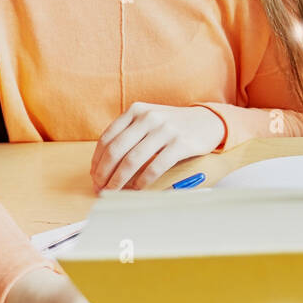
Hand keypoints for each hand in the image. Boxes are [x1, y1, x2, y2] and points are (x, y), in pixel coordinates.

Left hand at [90, 102, 225, 191]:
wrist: (207, 121)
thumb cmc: (173, 125)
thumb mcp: (149, 119)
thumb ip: (129, 133)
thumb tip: (104, 165)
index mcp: (136, 110)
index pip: (107, 138)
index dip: (97, 160)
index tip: (94, 176)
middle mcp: (149, 118)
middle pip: (116, 150)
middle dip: (104, 173)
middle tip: (100, 188)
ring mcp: (165, 130)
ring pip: (133, 160)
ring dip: (119, 180)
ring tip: (114, 191)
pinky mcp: (181, 144)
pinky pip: (155, 167)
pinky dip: (142, 181)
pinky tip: (137, 189)